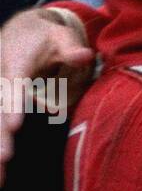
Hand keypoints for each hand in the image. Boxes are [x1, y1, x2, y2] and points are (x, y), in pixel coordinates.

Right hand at [1, 9, 94, 183]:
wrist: (20, 32)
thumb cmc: (46, 39)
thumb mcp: (60, 37)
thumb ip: (71, 48)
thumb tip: (85, 55)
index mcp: (14, 62)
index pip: (13, 85)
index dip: (12, 104)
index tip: (15, 125)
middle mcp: (0, 78)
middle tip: (4, 157)